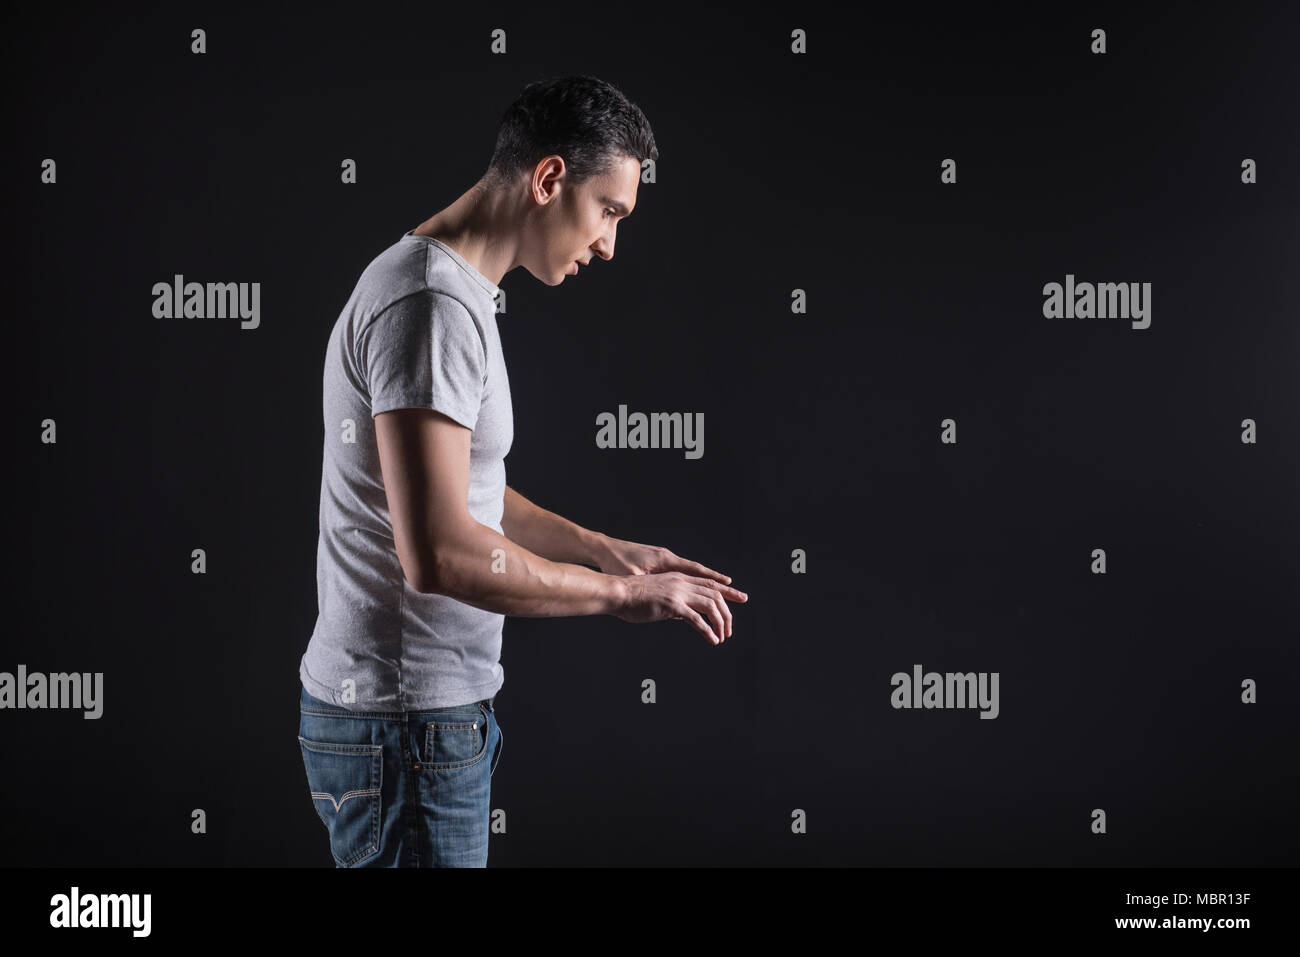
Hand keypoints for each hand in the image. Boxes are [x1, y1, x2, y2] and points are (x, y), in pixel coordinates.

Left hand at [595, 536, 732, 584]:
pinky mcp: (656, 563)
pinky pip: (680, 575)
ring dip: (708, 585)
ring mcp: (663, 560)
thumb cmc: (615, 563)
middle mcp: (668, 558)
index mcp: (664, 560)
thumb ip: (652, 588)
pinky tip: (698, 594)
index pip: (695, 570)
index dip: (713, 579)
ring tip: (725, 596)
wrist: (601, 549)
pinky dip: (693, 583)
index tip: (729, 585)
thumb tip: (669, 603)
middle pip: (700, 573)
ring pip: (691, 575)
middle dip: (719, 585)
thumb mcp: (634, 576)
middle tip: (739, 595)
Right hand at [613, 570, 748, 644]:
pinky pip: (697, 619)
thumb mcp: (659, 596)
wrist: (618, 593)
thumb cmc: (633, 598)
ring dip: (720, 622)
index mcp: (680, 578)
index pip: (710, 584)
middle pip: (715, 594)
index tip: (740, 599)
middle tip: (730, 630)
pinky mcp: (673, 605)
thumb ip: (674, 604)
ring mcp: (678, 593)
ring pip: (711, 605)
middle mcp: (682, 582)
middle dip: (727, 612)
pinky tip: (712, 640)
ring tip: (722, 636)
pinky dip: (708, 631)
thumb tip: (686, 617)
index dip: (726, 592)